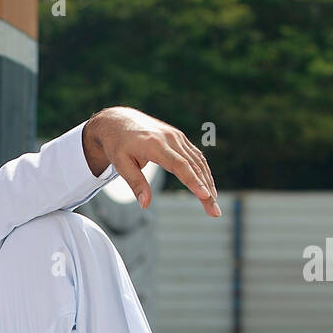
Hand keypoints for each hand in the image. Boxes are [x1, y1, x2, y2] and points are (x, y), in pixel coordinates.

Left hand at [83, 107, 218, 216]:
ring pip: (198, 162)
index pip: (179, 165)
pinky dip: (203, 172)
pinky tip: (208, 186)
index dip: (194, 181)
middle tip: (215, 212)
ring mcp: (177, 137)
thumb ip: (135, 184)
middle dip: (206, 190)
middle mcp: (170, 139)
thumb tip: (145, 205)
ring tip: (213, 204)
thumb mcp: (121, 165)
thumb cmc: (118, 145)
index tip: (206, 196)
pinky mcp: (179, 138)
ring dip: (209, 183)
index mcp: (155, 145)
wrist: (119, 121)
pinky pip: (196, 156)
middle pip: (194, 167)